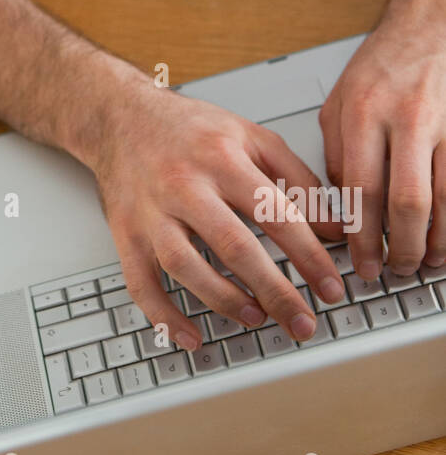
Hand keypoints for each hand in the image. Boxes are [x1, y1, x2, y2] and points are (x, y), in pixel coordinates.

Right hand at [90, 74, 345, 349]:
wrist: (120, 117)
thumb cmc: (189, 129)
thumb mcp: (251, 137)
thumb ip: (297, 179)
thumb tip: (334, 227)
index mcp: (222, 159)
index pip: (275, 214)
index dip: (309, 255)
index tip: (332, 287)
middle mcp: (184, 185)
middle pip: (234, 246)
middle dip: (275, 291)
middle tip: (303, 322)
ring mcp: (151, 211)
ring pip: (185, 265)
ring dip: (223, 299)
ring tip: (256, 318)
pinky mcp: (126, 232)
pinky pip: (140, 282)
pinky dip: (163, 315)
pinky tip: (190, 337)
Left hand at [319, 10, 445, 278]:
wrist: (431, 24)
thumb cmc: (383, 63)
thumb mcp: (339, 100)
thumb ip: (336, 152)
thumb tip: (341, 206)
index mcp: (363, 112)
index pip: (361, 191)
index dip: (364, 237)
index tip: (363, 264)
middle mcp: (405, 117)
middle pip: (408, 202)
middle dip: (403, 248)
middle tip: (398, 270)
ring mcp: (445, 123)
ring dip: (438, 241)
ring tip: (427, 260)